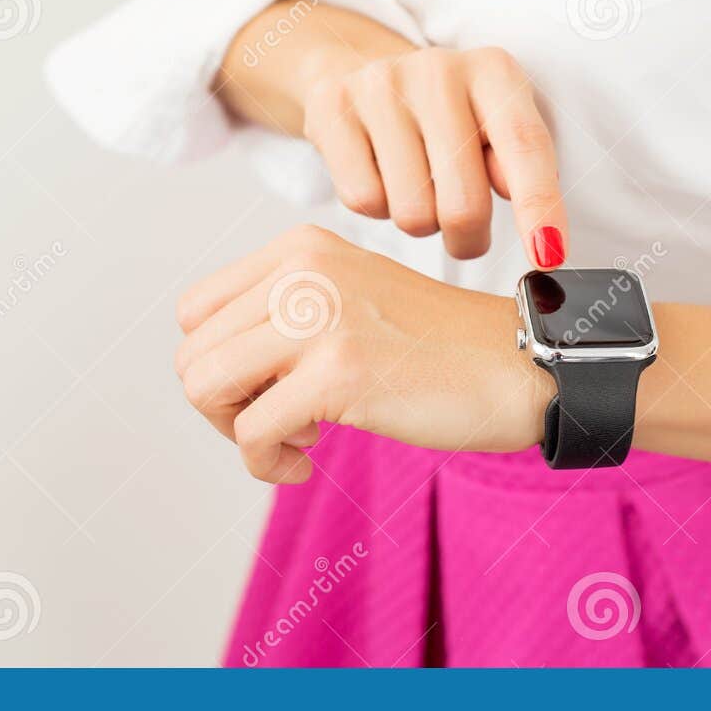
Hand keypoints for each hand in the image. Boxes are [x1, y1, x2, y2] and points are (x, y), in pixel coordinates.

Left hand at [174, 225, 552, 483]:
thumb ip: (282, 314)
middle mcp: (301, 271)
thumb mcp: (348, 298)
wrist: (517, 365)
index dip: (217, 362)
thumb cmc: (438, 347)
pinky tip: (308, 460)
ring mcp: (317, 318)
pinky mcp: (337, 372)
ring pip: (205, 386)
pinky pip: (251, 433)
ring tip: (296, 439)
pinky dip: (268, 462)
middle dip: (225, 406)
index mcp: (299, 248)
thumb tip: (209, 373)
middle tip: (281, 423)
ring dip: (239, 433)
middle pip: (193, 353)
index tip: (266, 389)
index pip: (196, 311)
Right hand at [301, 46, 567, 266]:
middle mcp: (438, 71)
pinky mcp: (332, 110)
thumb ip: (519, 165)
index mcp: (494, 71)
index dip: (540, 207)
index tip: (547, 255)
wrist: (363, 70)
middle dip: (469, 238)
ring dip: (422, 222)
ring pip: (412, 213)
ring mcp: (380, 87)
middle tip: (466, 232)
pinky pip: (364, 201)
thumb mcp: (497, 126)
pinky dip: (378, 209)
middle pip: (464, 202)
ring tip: (420, 188)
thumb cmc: (449, 114)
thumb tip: (530, 215)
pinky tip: (383, 177)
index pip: (525, 146)